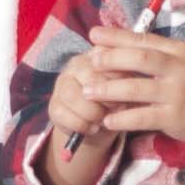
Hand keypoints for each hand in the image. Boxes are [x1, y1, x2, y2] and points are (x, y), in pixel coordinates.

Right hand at [42, 57, 120, 184]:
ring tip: (103, 120)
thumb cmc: (118, 103)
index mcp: (97, 55)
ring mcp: (61, 84)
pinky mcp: (54, 105)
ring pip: (73, 95)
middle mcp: (76, 65)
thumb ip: (130, 85)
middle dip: (107, 97)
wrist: (100, 127)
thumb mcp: (128, 91)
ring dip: (92, 112)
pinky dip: (81, 125)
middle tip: (118, 109)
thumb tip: (130, 93)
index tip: (129, 91)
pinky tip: (93, 128)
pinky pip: (63, 114)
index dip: (120, 78)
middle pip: (90, 77)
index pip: (107, 59)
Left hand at [76, 25, 184, 163]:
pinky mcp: (174, 117)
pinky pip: (142, 117)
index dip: (116, 36)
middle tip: (89, 61)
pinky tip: (107, 120)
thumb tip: (127, 46)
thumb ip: (163, 54)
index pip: (144, 40)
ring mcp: (176, 93)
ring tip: (88, 92)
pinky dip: (122, 118)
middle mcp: (178, 69)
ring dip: (108, 89)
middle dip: (110, 58)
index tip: (94, 34)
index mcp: (179, 51)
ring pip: (136, 88)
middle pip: (138, 58)